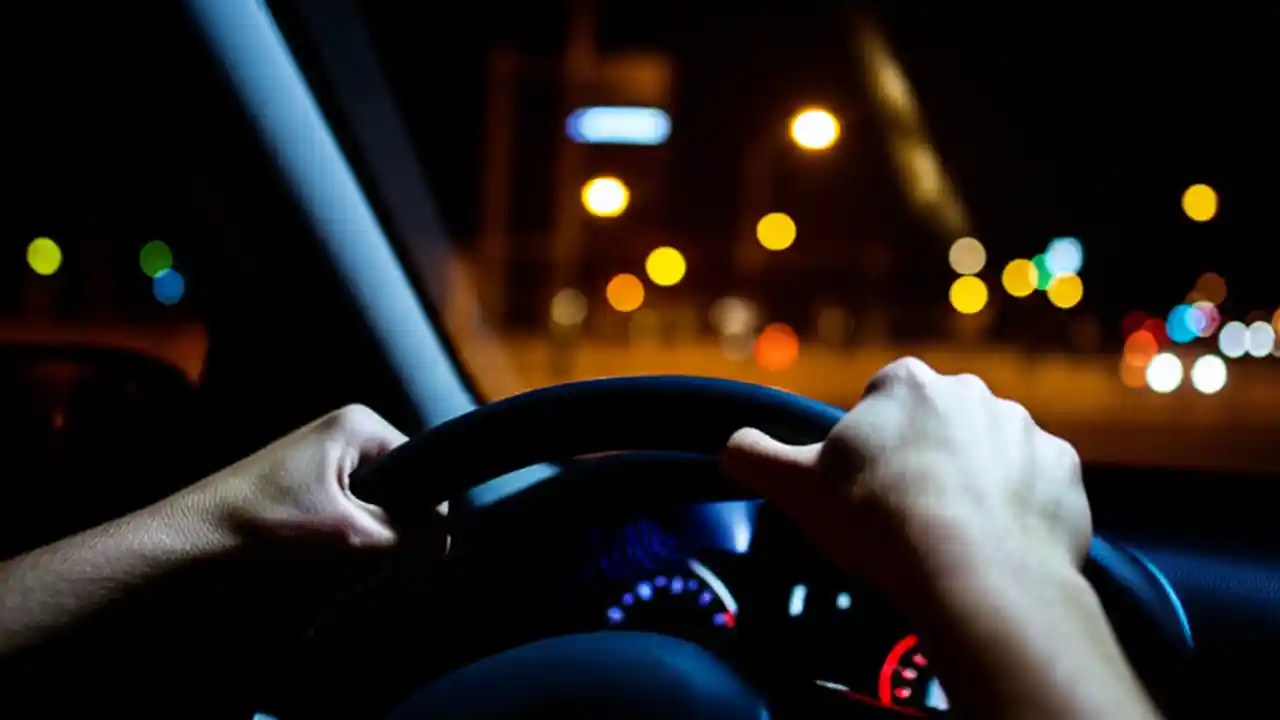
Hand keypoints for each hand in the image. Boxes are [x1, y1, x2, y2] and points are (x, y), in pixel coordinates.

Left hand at [181, 404, 428, 550]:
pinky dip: (340, 540)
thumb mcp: (349, 534)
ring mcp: (323, 453)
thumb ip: (408, 536)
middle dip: (386, 531)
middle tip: (360, 560)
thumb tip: (446, 541)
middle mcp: (344, 429)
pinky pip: (347, 510)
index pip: (423, 467)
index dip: (421, 513)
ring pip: (372, 506)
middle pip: (398, 488)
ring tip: (334, 563)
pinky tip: (318, 561)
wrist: (193, 537)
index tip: (401, 547)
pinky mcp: (305, 479)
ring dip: (362, 541)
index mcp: (359, 424)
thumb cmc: (266, 524)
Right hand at [725, 357, 1088, 604]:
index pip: (881, 403)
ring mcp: (1026, 430)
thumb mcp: (795, 486)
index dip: (871, 448)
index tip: (867, 490)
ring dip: (977, 484)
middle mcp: (972, 391)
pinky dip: (1021, 510)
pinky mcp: (1067, 472)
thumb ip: (755, 455)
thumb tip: (731, 445)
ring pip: (992, 455)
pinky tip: (998, 544)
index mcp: (905, 383)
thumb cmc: (877, 519)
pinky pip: (1038, 487)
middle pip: (940, 425)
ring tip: (955, 538)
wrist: (971, 570)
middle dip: (927, 460)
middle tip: (909, 517)